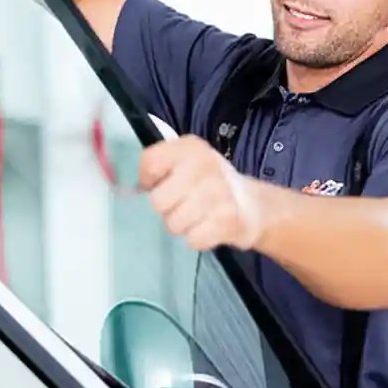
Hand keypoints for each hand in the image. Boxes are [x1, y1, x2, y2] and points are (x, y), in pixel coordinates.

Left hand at [139, 136, 265, 251]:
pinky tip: (208, 228)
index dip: (147, 180)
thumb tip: (134, 187)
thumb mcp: (186, 162)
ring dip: (182, 226)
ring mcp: (219, 193)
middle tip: (181, 205)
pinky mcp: (228, 221)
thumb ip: (159, 167)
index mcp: (191, 147)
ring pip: (173, 224)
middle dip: (166, 209)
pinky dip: (198, 239)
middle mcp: (205, 165)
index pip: (150, 162)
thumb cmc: (208, 183)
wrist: (253, 205)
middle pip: (158, 200)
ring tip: (196, 217)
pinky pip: (192, 240)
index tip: (158, 185)